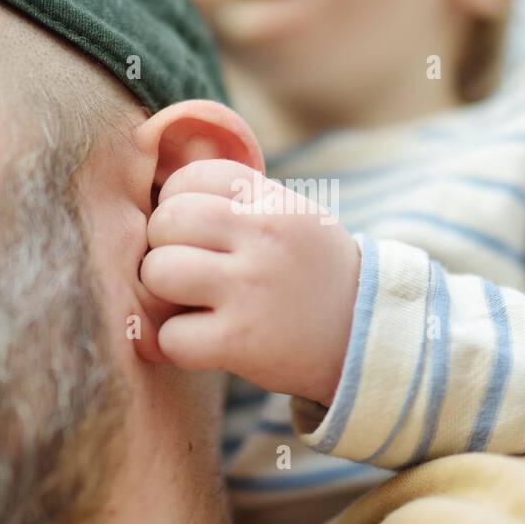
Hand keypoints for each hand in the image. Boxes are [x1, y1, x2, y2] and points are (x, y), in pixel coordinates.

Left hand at [142, 159, 359, 405]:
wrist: (366, 337)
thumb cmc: (312, 274)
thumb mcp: (293, 216)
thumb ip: (237, 198)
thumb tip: (158, 188)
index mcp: (274, 202)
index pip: (189, 178)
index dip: (178, 205)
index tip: (197, 233)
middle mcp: (264, 237)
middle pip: (166, 221)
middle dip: (164, 247)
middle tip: (190, 270)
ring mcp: (251, 288)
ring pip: (158, 272)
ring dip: (162, 295)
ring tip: (192, 304)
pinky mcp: (241, 341)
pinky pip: (170, 337)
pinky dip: (176, 345)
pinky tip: (203, 341)